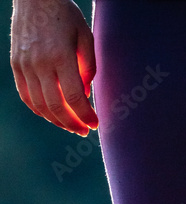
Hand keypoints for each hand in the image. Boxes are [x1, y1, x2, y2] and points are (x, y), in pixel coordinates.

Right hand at [10, 0, 97, 135]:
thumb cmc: (65, 16)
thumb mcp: (85, 37)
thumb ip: (88, 68)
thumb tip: (84, 95)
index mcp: (61, 56)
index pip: (75, 97)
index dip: (86, 116)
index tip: (95, 124)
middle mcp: (40, 63)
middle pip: (56, 107)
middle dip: (73, 124)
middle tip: (84, 131)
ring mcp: (25, 65)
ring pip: (40, 106)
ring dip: (57, 121)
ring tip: (70, 125)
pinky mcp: (16, 64)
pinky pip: (26, 96)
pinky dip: (39, 110)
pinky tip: (52, 115)